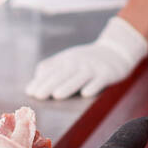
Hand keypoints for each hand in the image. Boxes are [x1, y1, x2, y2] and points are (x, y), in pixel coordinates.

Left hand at [25, 15, 147, 99]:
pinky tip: (86, 94)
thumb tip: (34, 80)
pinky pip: (100, 80)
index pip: (51, 70)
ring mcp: (94, 67)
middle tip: (38, 96)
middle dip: (50, 84)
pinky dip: (93, 86)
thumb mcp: (68, 58)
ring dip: (68, 86)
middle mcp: (79, 62)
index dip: (41, 81)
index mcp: (67, 59)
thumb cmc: (86, 60)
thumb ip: (51, 67)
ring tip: (57, 95)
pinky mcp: (107, 73)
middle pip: (63, 74)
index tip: (30, 92)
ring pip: (80, 77)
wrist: (116, 51)